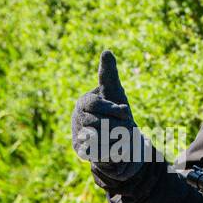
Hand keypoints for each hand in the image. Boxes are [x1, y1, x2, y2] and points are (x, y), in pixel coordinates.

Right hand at [70, 50, 161, 183]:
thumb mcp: (115, 93)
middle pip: (101, 121)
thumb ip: (109, 74)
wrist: (120, 143)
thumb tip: (106, 51)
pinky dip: (112, 150)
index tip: (123, 108)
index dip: (114, 109)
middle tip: (124, 125)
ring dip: (117, 138)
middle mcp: (78, 117)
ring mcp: (78, 134)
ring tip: (118, 135)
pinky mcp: (82, 150)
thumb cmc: (117, 114)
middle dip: (119, 125)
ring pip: (102, 137)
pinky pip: (100, 150)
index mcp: (85, 101)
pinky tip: (112, 147)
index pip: (95, 103)